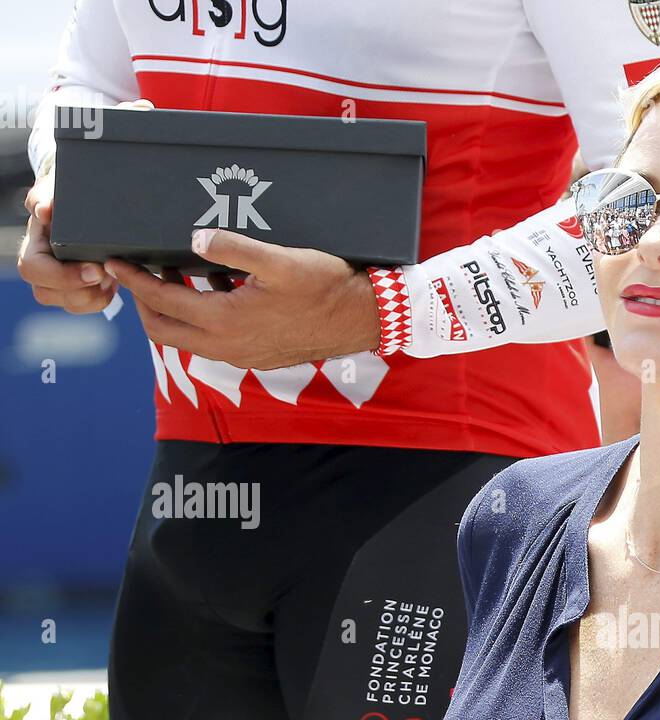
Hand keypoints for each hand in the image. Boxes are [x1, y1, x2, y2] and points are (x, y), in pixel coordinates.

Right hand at [17, 98, 153, 312]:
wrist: (95, 184)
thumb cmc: (97, 163)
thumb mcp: (102, 143)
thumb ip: (118, 126)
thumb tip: (144, 110)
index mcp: (46, 205)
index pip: (35, 236)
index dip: (57, 252)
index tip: (83, 250)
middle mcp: (42, 237)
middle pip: (34, 274)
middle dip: (69, 282)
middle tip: (104, 275)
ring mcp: (53, 260)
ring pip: (50, 295)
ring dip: (83, 297)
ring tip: (111, 284)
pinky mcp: (70, 277)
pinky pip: (71, 302)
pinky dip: (93, 302)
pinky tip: (114, 290)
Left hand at [103, 228, 380, 367]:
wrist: (362, 320)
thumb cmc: (325, 287)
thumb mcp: (279, 259)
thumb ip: (232, 247)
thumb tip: (194, 238)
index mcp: (225, 321)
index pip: (161, 301)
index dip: (133, 280)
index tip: (114, 262)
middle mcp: (228, 347)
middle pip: (164, 331)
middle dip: (144, 303)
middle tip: (138, 273)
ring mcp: (243, 357)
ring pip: (188, 340)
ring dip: (174, 312)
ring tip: (175, 277)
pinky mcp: (258, 358)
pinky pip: (214, 343)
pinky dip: (201, 321)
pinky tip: (215, 292)